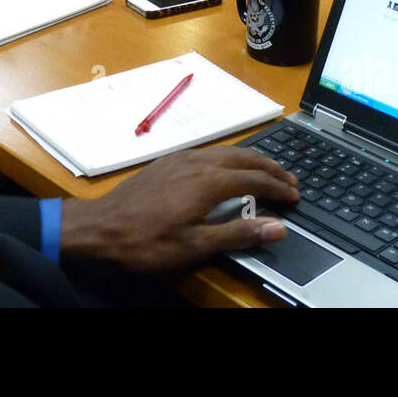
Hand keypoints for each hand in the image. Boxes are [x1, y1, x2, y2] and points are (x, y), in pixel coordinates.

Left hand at [60, 146, 298, 272]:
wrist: (101, 227)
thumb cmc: (147, 242)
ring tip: (267, 171)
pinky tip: (228, 167)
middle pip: (244, 158)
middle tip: (291, 180)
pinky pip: (209, 152)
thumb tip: (278, 227)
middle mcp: (197, 162)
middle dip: (271, 168)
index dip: (278, 187)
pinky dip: (230, 158)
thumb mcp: (196, 245)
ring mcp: (180, 159)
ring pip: (226, 152)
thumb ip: (239, 233)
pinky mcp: (167, 162)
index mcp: (208, 182)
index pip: (255, 179)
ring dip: (251, 160)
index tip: (296, 195)